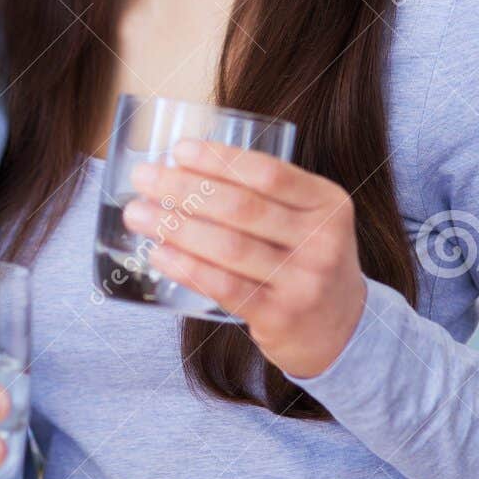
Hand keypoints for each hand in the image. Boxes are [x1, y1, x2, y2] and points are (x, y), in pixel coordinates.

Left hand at [124, 135, 366, 377]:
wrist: (340, 329)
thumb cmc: (305, 261)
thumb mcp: (308, 220)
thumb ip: (266, 196)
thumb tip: (181, 168)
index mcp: (328, 204)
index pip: (269, 173)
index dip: (220, 159)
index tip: (178, 149)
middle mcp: (321, 241)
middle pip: (241, 207)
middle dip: (183, 188)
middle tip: (143, 177)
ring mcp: (303, 282)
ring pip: (228, 247)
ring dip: (175, 227)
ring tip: (138, 213)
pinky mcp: (280, 316)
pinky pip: (224, 287)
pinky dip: (186, 267)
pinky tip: (158, 253)